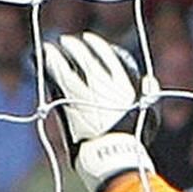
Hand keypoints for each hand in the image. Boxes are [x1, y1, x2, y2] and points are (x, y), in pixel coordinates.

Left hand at [40, 32, 155, 191]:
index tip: (87, 38)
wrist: (111, 154)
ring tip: (47, 49)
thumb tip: (149, 80)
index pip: (105, 55)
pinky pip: (56, 84)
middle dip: (73, 46)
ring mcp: (82, 94)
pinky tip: (43, 67)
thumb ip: (149, 94)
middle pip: (83, 58)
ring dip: (55, 57)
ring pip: (65, 69)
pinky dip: (49, 73)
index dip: (95, 44)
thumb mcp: (149, 115)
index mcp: (120, 83)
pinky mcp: (67, 106)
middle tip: (65, 40)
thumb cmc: (132, 138)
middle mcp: (100, 84)